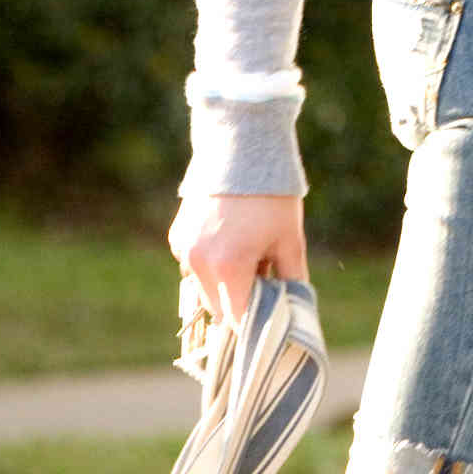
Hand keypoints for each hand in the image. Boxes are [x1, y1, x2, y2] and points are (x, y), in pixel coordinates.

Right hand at [170, 194, 307, 326]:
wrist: (241, 151)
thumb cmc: (273, 198)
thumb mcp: (290, 240)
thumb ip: (291, 280)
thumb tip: (295, 310)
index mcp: (229, 267)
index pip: (237, 317)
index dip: (255, 322)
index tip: (270, 318)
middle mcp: (199, 263)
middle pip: (218, 306)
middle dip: (240, 302)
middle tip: (264, 280)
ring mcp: (183, 250)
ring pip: (203, 287)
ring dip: (223, 284)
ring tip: (249, 254)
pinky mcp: (177, 237)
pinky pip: (193, 265)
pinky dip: (210, 264)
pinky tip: (230, 240)